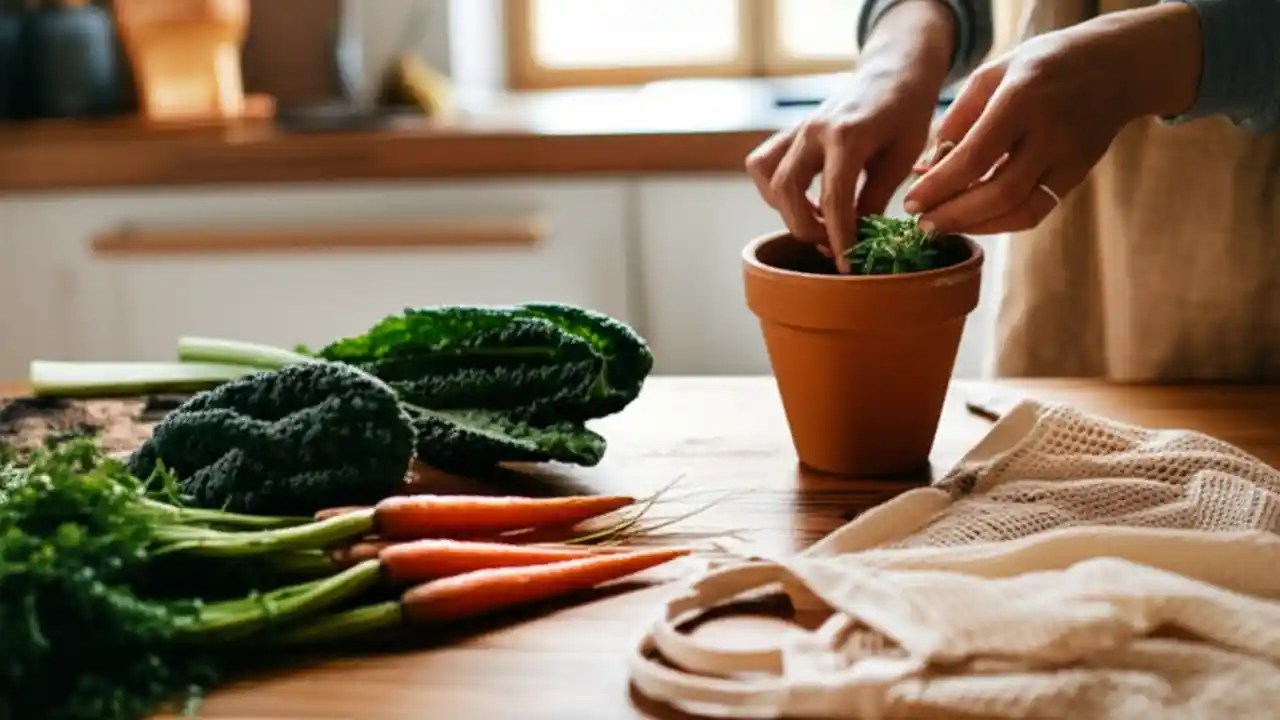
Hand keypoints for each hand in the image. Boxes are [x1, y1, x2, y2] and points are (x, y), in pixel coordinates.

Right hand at [746, 0, 955, 271]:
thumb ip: (874, 197)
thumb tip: (855, 238)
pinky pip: (764, 164)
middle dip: (806, 227)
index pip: (833, 198)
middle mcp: (813, 131)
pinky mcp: (791, 133)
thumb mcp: (902, 157)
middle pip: (787, 191)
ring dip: (787, 209)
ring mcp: (797, 130)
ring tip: (819, 222)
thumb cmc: (906, 112)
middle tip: (833, 245)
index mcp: (848, 135)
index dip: (838, 237)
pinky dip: (775, 189)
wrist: (894, 71)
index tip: (846, 264)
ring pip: (767, 178)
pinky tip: (803, 201)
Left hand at [903, 3, 1201, 234]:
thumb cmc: (1040, 67)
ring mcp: (1069, 157)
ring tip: (942, 226)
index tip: (910, 202)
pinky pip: (1036, 211)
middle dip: (953, 215)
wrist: (1115, 64)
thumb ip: (956, 120)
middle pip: (998, 192)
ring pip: (1019, 210)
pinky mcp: (1078, 174)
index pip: (974, 156)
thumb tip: (925, 170)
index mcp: (1021, 98)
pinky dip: (1001, 222)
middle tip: (921, 223)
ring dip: (975, 225)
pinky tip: (974, 220)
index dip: (939, 186)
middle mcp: (1049, 131)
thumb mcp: (992, 76)